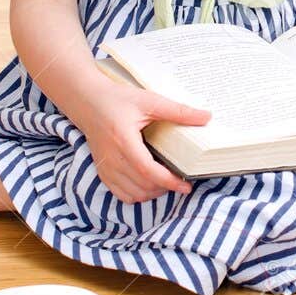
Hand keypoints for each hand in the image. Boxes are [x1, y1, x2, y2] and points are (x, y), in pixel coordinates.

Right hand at [78, 82, 211, 203]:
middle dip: (165, 188)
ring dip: (153, 193)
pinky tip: (149, 185)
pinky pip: (121, 194)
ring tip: (167, 182)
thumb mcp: (149, 100)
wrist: (89, 102)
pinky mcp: (102, 171)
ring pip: (132, 194)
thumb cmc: (118, 100)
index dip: (168, 181)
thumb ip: (178, 111)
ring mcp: (105, 167)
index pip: (146, 170)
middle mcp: (112, 157)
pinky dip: (138, 195)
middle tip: (181, 180)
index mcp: (123, 139)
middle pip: (142, 185)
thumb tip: (206, 117)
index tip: (185, 185)